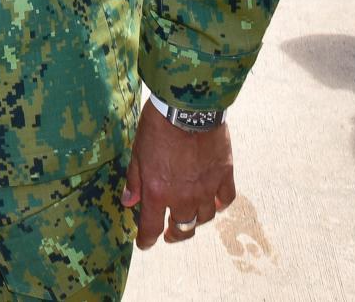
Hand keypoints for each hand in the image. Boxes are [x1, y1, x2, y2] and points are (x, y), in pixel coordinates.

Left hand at [123, 103, 233, 248]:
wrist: (187, 110)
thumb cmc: (157, 128)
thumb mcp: (137, 153)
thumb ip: (134, 181)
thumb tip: (129, 202)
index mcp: (159, 193)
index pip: (151, 227)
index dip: (147, 240)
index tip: (144, 244)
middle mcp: (184, 197)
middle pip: (182, 228)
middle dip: (174, 234)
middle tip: (169, 233)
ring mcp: (207, 189)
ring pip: (205, 218)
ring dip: (195, 221)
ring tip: (190, 218)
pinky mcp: (224, 176)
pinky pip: (225, 200)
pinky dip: (219, 205)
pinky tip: (214, 203)